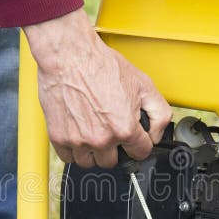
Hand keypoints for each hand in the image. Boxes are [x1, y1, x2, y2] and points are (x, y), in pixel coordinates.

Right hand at [23, 9, 171, 167]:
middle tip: (109, 129)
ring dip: (92, 151)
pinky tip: (78, 133)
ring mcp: (78, 141)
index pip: (140, 153)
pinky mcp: (58, 137)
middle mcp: (101, 139)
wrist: (70, 56)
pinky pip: (68, 158)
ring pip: (89, 163)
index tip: (133, 138)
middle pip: (112, 162)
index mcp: (124, 129)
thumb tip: (155, 134)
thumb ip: (159, 114)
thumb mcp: (144, 85)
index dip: (139, 143)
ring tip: (93, 130)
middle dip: (114, 148)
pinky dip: (73, 150)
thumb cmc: (102, 65)